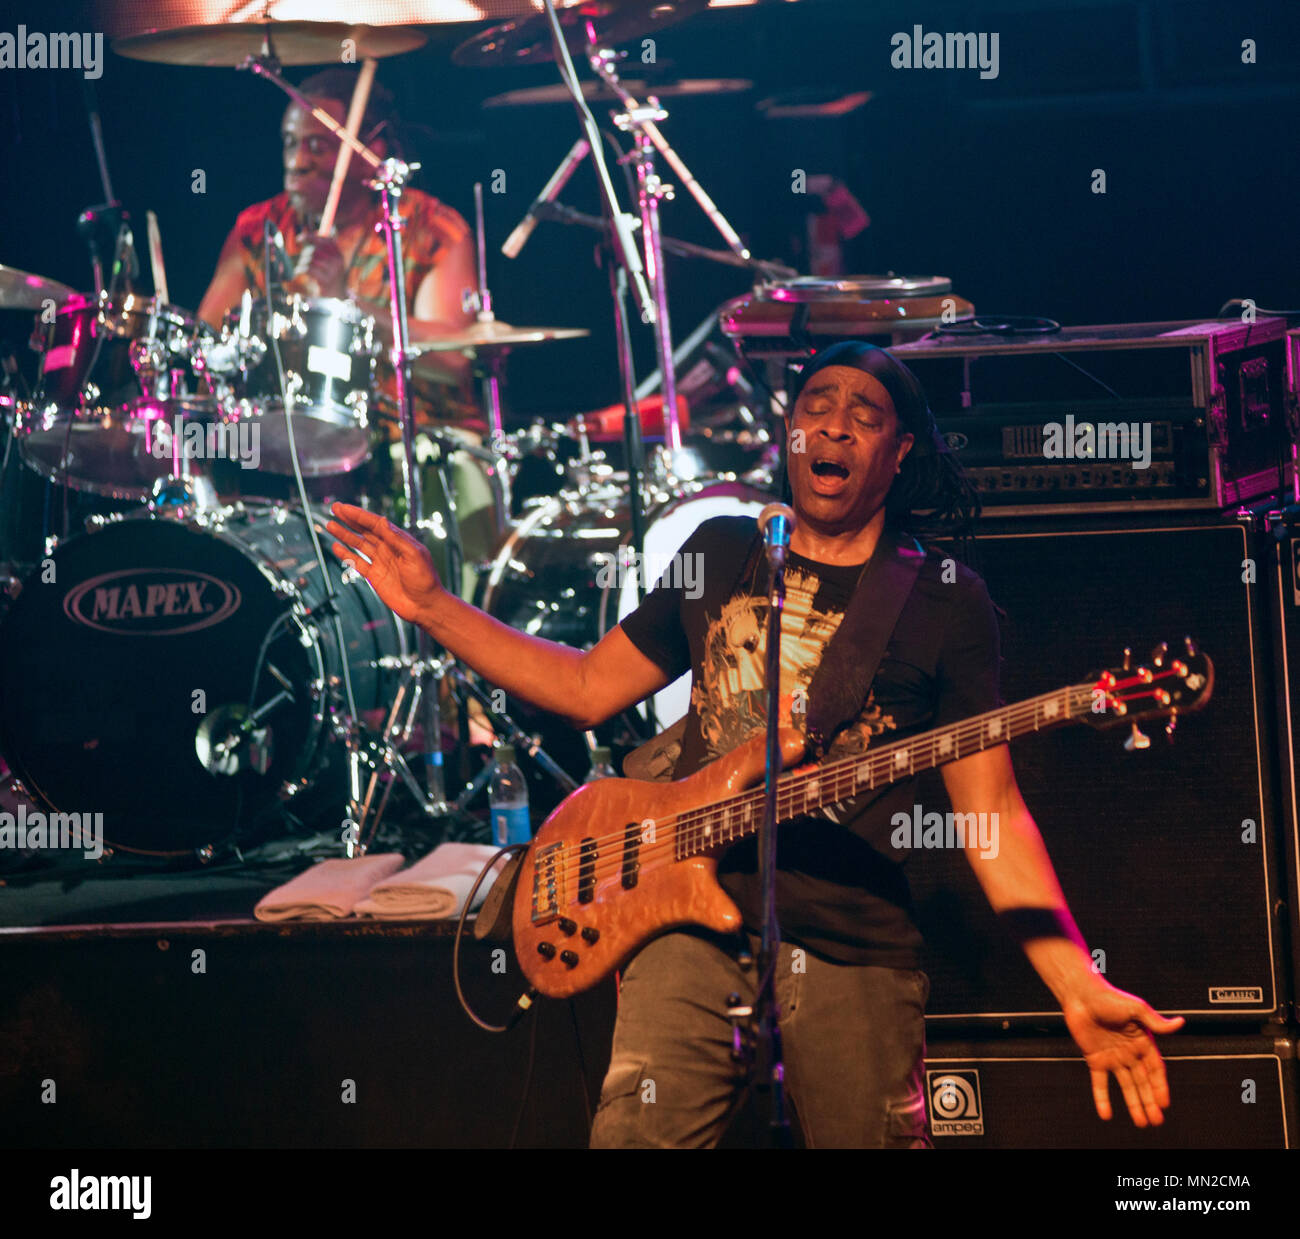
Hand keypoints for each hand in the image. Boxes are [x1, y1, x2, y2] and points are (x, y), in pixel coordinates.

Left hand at [291, 235, 346, 298]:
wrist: (336, 296)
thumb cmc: (328, 276)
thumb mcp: (329, 261)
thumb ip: (320, 248)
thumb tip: (305, 236)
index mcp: (338, 255)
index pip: (325, 240)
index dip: (311, 237)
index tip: (299, 239)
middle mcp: (337, 262)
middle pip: (316, 250)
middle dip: (305, 253)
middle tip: (303, 259)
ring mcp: (332, 272)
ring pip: (311, 260)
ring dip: (302, 262)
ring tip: (301, 267)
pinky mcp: (325, 282)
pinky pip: (309, 269)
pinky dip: (300, 269)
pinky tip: (298, 271)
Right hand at [326, 502, 443, 623]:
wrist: (425, 606)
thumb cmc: (425, 580)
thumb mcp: (414, 555)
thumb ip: (397, 539)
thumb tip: (382, 521)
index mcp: (399, 541)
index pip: (376, 524)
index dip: (359, 515)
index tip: (344, 508)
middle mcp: (388, 549)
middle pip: (365, 530)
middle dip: (350, 519)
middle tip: (335, 509)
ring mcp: (380, 562)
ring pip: (358, 544)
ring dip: (345, 535)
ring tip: (330, 525)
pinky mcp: (374, 576)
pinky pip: (357, 562)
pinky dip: (346, 555)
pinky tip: (336, 547)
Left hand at [1063, 980, 1184, 1125]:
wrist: (1079, 994)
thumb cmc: (1108, 997)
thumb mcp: (1135, 1008)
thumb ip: (1156, 1021)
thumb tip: (1180, 1023)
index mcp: (1142, 1041)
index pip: (1155, 1069)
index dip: (1160, 1086)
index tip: (1164, 1103)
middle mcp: (1129, 1052)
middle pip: (1143, 1082)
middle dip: (1150, 1101)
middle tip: (1155, 1121)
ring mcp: (1112, 1057)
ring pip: (1126, 1086)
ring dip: (1133, 1104)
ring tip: (1140, 1122)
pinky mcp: (1095, 1059)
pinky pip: (1099, 1082)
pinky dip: (1102, 1098)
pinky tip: (1106, 1113)